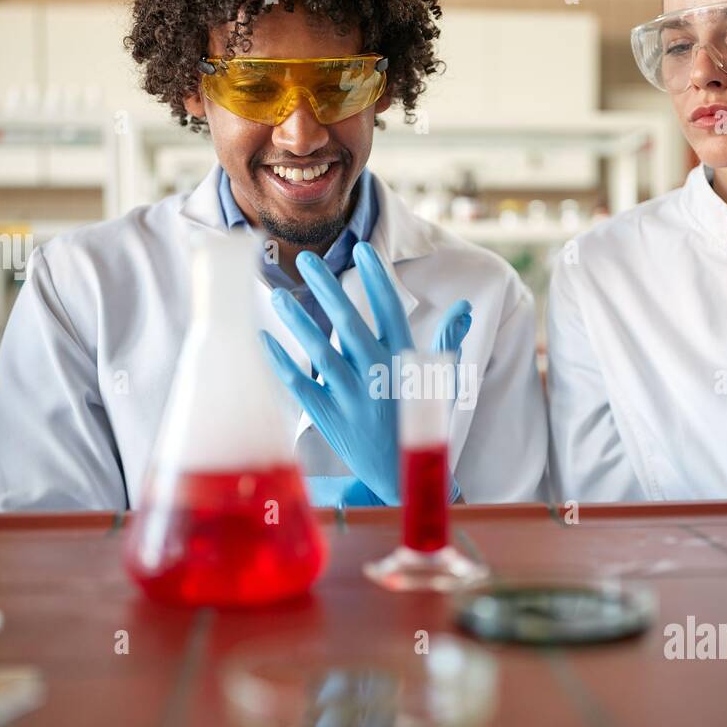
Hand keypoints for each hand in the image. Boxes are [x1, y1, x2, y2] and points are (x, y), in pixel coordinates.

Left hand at [259, 242, 471, 505]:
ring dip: (299, 321)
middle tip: (307, 260)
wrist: (404, 477)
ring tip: (280, 295)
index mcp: (405, 362)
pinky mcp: (329, 417)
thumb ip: (447, 342)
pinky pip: (300, 386)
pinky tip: (263, 339)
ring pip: (320, 351)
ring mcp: (352, 397)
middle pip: (349, 323)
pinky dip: (281, 362)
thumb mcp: (441, 384)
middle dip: (327, 289)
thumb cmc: (422, 425)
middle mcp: (378, 376)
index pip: (391, 311)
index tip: (361, 250)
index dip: (376, 279)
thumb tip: (464, 308)